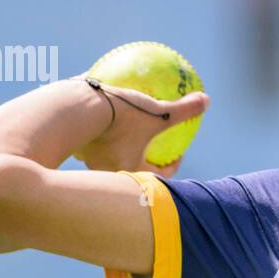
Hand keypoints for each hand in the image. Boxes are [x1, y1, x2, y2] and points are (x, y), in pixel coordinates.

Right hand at [69, 77, 208, 177]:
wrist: (75, 107)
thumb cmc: (122, 116)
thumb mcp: (160, 113)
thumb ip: (183, 110)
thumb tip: (206, 101)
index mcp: (128, 171)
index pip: (156, 176)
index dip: (170, 165)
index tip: (176, 154)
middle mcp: (105, 173)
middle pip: (129, 169)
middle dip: (140, 159)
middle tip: (151, 144)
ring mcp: (86, 159)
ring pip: (106, 155)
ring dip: (117, 145)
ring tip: (126, 128)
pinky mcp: (72, 143)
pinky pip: (90, 138)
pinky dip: (98, 129)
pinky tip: (102, 111)